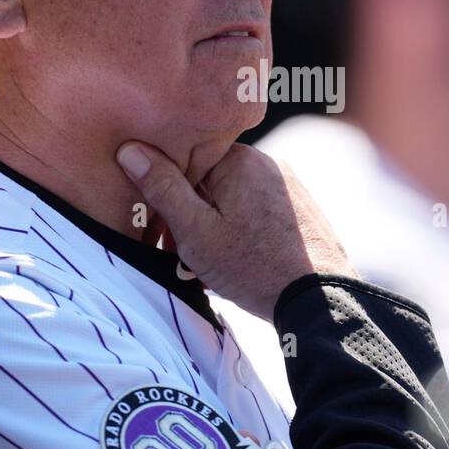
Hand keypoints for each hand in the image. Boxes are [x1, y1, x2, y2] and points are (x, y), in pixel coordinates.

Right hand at [116, 140, 357, 321]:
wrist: (319, 299)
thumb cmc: (253, 267)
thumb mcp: (196, 232)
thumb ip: (162, 188)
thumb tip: (129, 149)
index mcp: (238, 158)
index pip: (185, 161)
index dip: (168, 196)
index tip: (162, 230)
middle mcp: (266, 162)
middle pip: (208, 181)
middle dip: (190, 216)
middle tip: (184, 256)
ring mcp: (286, 184)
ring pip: (231, 199)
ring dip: (215, 226)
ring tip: (214, 266)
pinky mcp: (299, 208)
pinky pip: (255, 211)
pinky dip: (240, 232)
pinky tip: (240, 262)